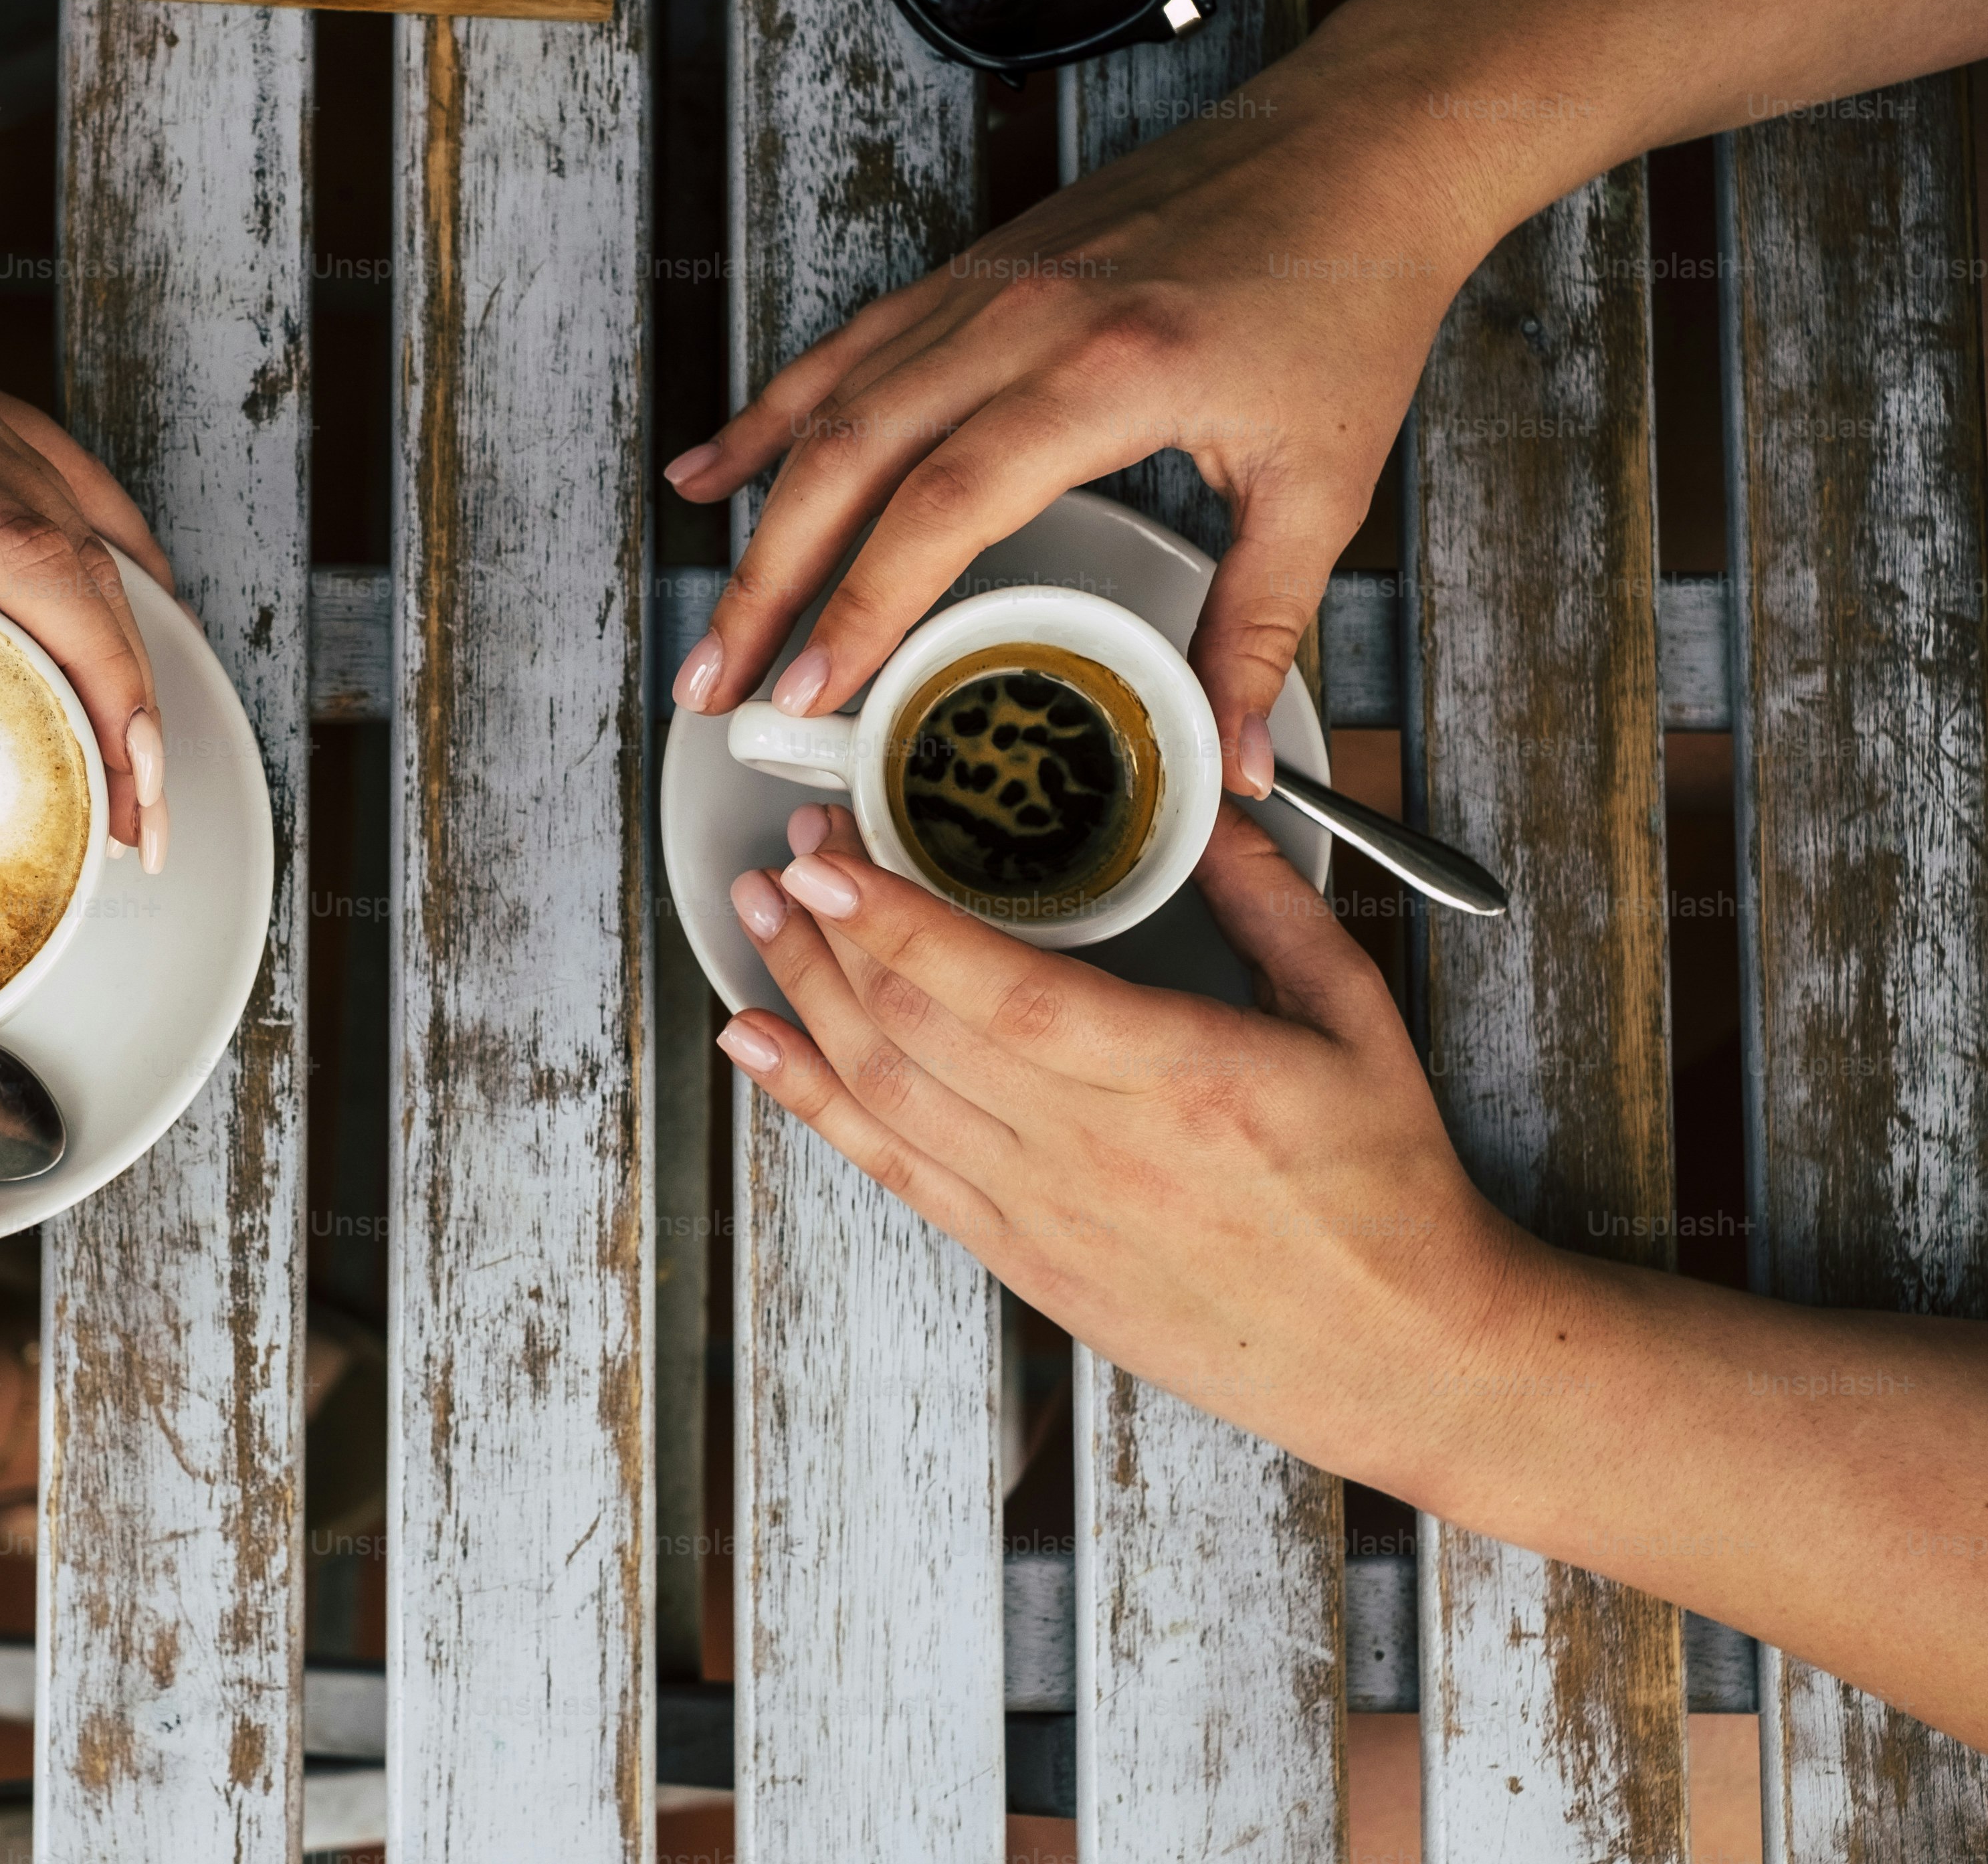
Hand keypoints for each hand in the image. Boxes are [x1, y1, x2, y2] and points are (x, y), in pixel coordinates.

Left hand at [0, 172, 181, 923]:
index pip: (20, 560)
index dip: (96, 673)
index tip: (123, 780)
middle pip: (79, 554)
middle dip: (133, 694)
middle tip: (138, 820)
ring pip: (86, 514)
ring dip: (131, 633)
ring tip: (140, 753)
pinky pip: (66, 470)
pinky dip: (113, 551)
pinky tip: (132, 616)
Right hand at [665, 72, 1473, 796]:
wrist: (1365, 143)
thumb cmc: (1348, 290)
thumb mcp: (1323, 482)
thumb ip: (1260, 628)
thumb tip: (1231, 758)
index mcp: (1107, 369)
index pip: (943, 505)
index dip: (862, 607)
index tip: (811, 692)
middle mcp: (1024, 315)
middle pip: (849, 461)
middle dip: (768, 587)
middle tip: (717, 685)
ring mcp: (988, 282)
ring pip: (828, 406)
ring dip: (754, 518)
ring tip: (712, 623)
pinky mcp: (977, 267)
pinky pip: (846, 348)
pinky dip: (771, 413)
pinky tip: (715, 470)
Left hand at [714, 802, 1538, 1490]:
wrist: (1394, 1353)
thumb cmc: (1382, 1186)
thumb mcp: (1353, 1014)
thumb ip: (1269, 896)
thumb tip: (1209, 799)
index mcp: (1179, 1076)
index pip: (1001, 990)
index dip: (897, 920)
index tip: (830, 854)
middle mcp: (1094, 1151)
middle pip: (919, 1032)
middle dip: (831, 934)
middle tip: (785, 855)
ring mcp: (1046, 1214)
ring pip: (888, 1095)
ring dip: (805, 1001)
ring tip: (758, 920)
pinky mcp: (1023, 1260)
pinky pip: (892, 1171)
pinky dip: (813, 1104)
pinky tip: (759, 1044)